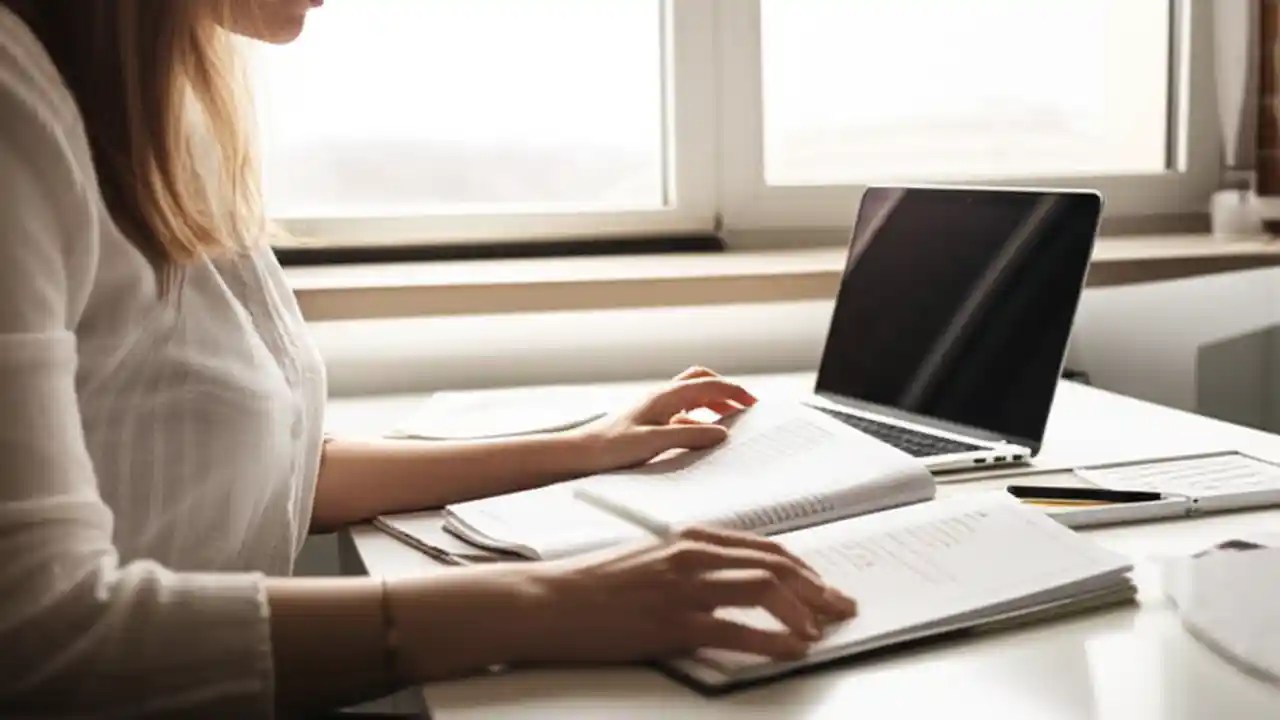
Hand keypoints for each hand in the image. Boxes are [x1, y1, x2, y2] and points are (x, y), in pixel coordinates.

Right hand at [516, 526, 857, 664]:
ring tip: (819, 631)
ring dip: (802, 611)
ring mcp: (683, 587)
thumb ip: (694, 564)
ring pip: (764, 587)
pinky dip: (772, 642)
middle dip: (816, 588)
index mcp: (690, 538)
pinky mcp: (672, 622)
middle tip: (839, 609)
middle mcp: (692, 555)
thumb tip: (738, 583)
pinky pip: (737, 630)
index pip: (764, 547)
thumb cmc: (598, 586)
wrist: (553, 601)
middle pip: (774, 563)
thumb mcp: (653, 561)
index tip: (823, 588)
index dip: (802, 568)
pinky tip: (789, 651)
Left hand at [574, 366, 758, 472]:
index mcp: (665, 397)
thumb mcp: (653, 442)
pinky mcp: (649, 424)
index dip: (734, 391)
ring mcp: (654, 410)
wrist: (578, 455)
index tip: (754, 403)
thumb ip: (689, 436)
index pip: (708, 385)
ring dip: (713, 404)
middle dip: (725, 390)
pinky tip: (702, 438)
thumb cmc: (609, 448)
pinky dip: (698, 421)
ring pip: (692, 398)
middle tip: (746, 406)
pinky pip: (681, 416)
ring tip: (731, 421)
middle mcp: (661, 398)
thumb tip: (722, 433)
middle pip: (701, 381)